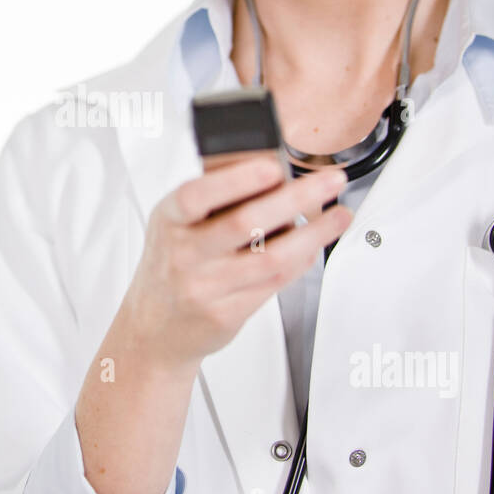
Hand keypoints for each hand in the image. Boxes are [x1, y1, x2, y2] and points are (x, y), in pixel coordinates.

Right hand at [122, 153, 351, 367]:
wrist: (154, 327)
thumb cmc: (172, 264)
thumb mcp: (175, 223)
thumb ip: (213, 199)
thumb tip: (271, 170)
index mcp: (169, 220)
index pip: (196, 195)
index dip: (235, 180)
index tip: (273, 167)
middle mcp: (184, 254)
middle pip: (244, 224)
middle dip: (295, 198)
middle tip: (328, 182)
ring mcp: (205, 287)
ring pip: (270, 258)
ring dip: (313, 234)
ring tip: (339, 215)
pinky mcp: (226, 313)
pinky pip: (274, 283)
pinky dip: (301, 260)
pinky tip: (314, 245)